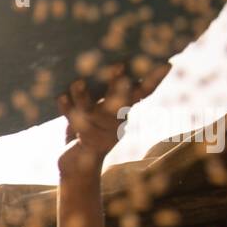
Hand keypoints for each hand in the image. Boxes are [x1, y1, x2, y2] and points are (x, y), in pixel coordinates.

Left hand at [55, 62, 171, 177]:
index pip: (143, 94)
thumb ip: (104, 90)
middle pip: (120, 103)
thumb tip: (111, 60)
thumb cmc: (88, 127)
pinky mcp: (84, 143)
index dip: (154, 81)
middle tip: (118, 66)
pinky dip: (67, 109)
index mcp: (124, 111)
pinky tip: (60, 97)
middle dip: (118, 86)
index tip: (166, 64)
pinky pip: (74, 123)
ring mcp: (100, 133)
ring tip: (77, 83)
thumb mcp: (99, 108)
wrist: (77, 166)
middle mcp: (116, 122)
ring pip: (92, 113)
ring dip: (84, 96)